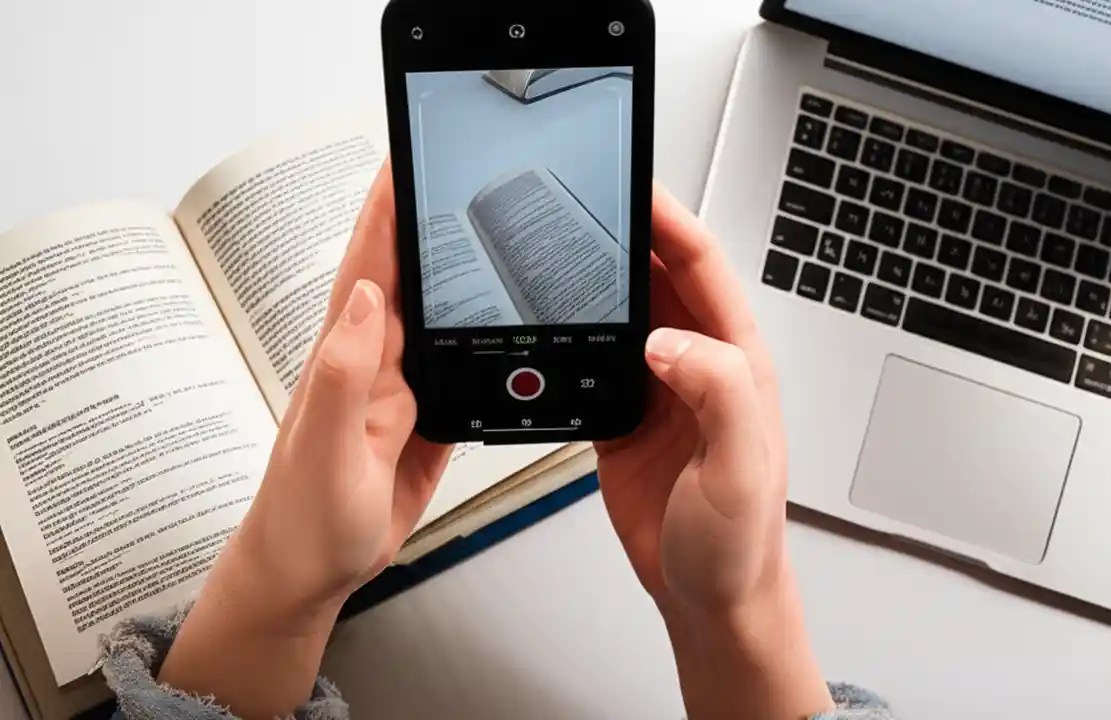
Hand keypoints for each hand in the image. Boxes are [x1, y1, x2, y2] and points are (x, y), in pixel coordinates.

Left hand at [160, 162, 452, 718]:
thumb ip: (343, 373)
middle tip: (459, 167)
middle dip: (430, 216)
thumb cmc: (303, 520)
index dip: (389, 207)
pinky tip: (499, 315)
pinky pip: (460, 366)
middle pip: (411, 274)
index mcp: (350, 356)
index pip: (373, 264)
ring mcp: (401, 389)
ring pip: (439, 313)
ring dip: (460, 267)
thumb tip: (366, 298)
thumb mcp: (323, 447)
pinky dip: (480, 333)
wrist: (311, 575)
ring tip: (489, 220)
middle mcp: (375, 361)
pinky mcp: (425, 419)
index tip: (408, 156)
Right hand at [596, 185, 830, 718]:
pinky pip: (594, 354)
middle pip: (658, 274)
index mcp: (735, 360)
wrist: (708, 597)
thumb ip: (717, 391)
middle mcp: (698, 363)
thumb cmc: (740, 543)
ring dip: (595, 275)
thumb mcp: (742, 465)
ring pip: (623, 308)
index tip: (634, 183)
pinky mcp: (624, 413)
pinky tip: (547, 317)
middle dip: (625, 229)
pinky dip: (570, 330)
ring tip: (556, 240)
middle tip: (582, 196)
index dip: (669, 218)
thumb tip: (666, 341)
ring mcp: (660, 386)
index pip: (702, 266)